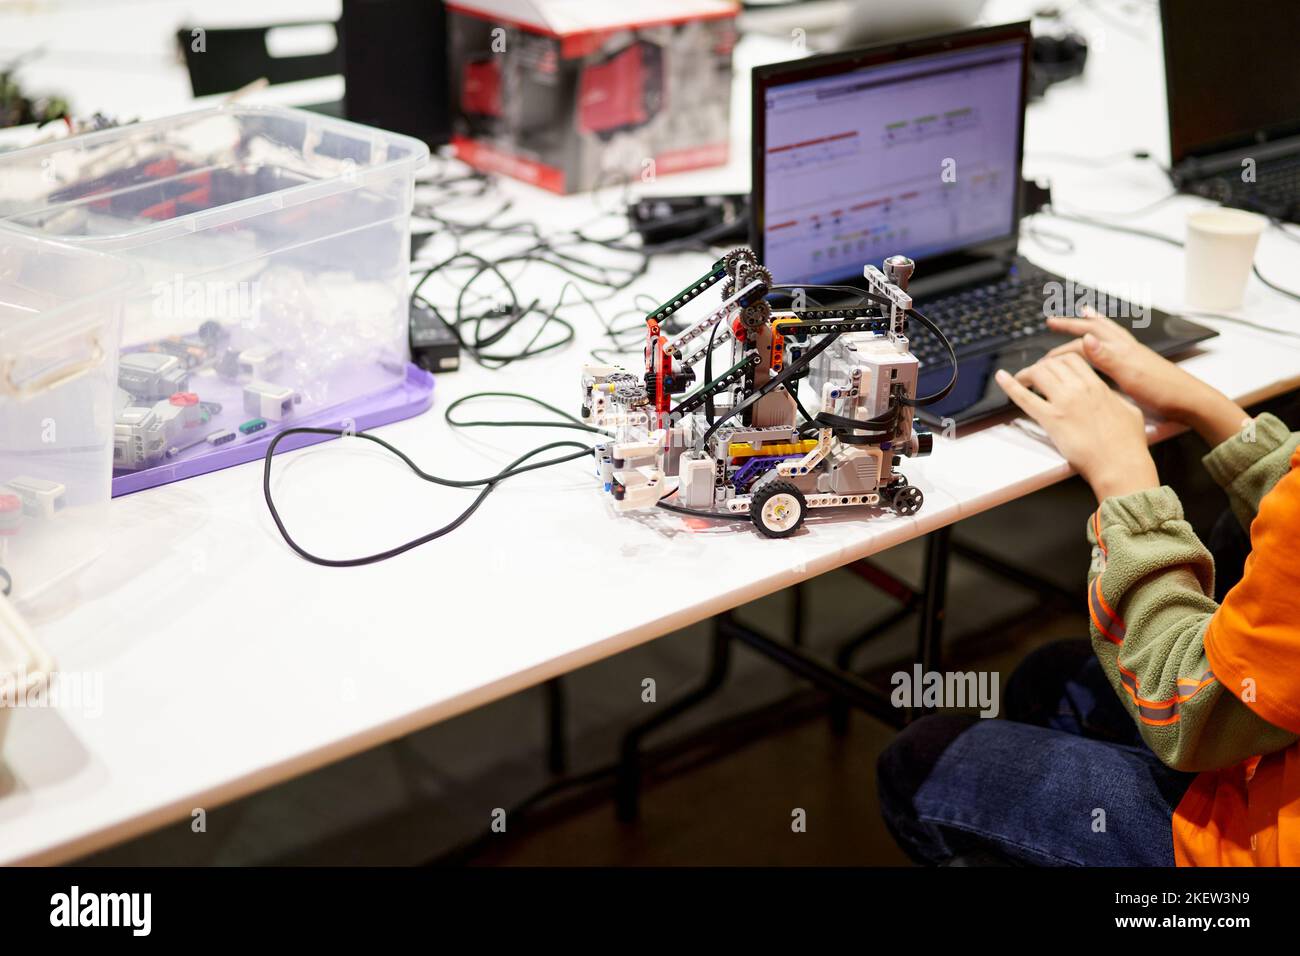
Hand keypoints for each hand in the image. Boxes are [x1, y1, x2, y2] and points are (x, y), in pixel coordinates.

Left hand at [995, 353, 1159, 501]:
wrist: (1120, 464)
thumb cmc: (1127, 444)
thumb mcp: (1128, 411)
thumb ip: (1115, 399)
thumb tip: (1110, 396)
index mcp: (1098, 386)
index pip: (1072, 359)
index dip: (1058, 361)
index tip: (1052, 367)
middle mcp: (1079, 390)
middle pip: (1053, 363)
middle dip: (1041, 366)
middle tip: (1035, 376)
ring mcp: (1064, 403)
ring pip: (1038, 373)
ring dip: (1026, 374)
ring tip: (1021, 380)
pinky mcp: (1051, 420)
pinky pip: (1025, 398)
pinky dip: (1010, 386)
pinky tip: (1001, 378)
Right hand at [1043, 309, 1246, 445]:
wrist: (1189, 400)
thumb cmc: (1162, 391)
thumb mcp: (1130, 376)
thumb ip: (1106, 357)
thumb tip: (1085, 338)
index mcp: (1120, 350)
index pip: (1082, 344)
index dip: (1060, 351)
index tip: (1043, 360)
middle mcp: (1126, 347)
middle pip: (1095, 329)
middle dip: (1072, 324)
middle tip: (1053, 322)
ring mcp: (1134, 354)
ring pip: (1108, 332)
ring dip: (1092, 323)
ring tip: (1083, 314)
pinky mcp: (1139, 362)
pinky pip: (1117, 342)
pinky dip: (1107, 337)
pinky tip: (1107, 343)